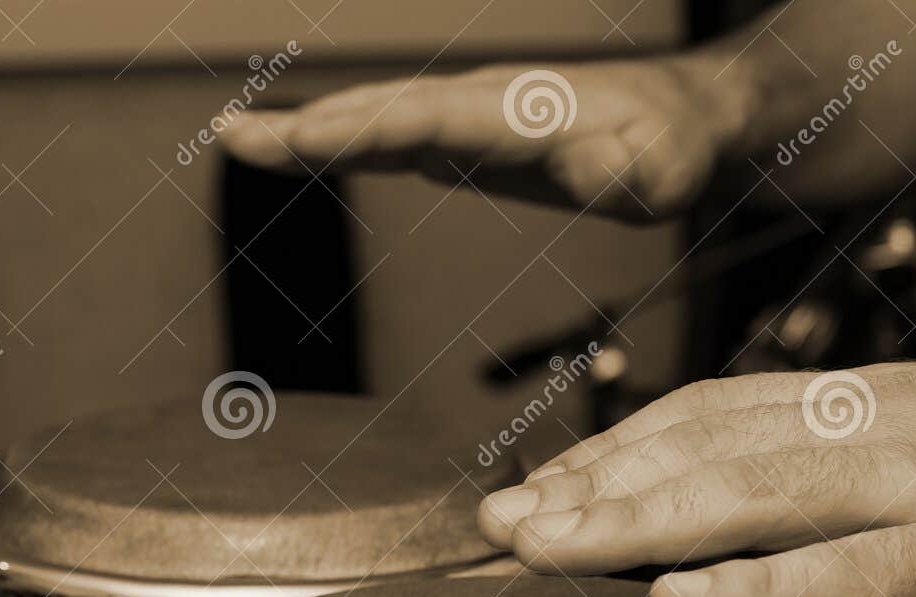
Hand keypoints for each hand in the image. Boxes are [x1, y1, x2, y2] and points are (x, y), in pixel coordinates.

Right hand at [219, 55, 746, 218]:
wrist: (683, 113)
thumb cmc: (674, 148)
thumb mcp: (667, 171)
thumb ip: (629, 174)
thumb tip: (587, 170)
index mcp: (523, 113)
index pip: (430, 122)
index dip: (365, 134)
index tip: (304, 142)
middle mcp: (486, 103)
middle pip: (386, 112)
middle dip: (310, 127)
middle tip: (232, 136)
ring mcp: (474, 113)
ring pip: (382, 116)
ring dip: (313, 128)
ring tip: (241, 137)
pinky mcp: (472, 133)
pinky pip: (398, 132)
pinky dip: (346, 137)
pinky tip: (306, 146)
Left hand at [475, 355, 915, 596]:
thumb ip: (867, 461)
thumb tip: (785, 507)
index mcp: (869, 402)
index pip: (714, 413)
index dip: (619, 448)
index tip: (545, 485)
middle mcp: (875, 429)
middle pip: (706, 448)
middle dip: (594, 488)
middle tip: (500, 527)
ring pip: (752, 497)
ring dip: (638, 523)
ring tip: (544, 551)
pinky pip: (847, 570)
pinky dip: (757, 585)